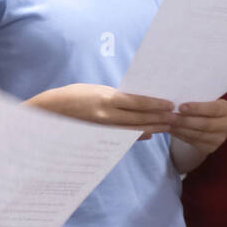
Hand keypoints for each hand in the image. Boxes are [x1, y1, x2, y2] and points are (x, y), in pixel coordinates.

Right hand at [27, 84, 173, 139]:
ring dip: (152, 128)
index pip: (138, 102)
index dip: (156, 104)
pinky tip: (148, 135)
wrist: (50, 111)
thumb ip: (116, 97)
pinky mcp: (100, 136)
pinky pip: (123, 137)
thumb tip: (136, 101)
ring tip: (167, 127)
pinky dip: (137, 136)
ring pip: (134, 129)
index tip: (170, 104)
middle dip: (159, 118)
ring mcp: (104, 128)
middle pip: (140, 118)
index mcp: (107, 98)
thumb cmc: (73, 95)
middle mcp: (107, 115)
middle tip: (175, 118)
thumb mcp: (96, 90)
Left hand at [170, 99, 226, 155]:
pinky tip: (171, 130)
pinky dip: (181, 136)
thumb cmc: (201, 106)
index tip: (180, 107)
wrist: (206, 121)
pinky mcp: (211, 148)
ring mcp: (220, 138)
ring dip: (180, 129)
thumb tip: (176, 99)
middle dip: (185, 120)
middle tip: (169, 117)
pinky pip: (193, 142)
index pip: (213, 109)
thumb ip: (194, 99)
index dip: (197, 108)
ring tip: (168, 123)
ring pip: (198, 135)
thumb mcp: (202, 100)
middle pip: (205, 124)